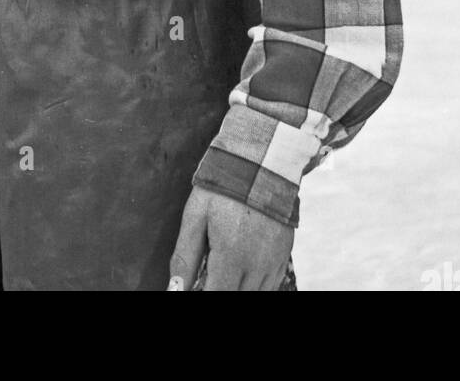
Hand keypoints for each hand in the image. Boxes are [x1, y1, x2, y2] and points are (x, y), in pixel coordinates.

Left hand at [169, 186, 294, 290]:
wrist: (262, 162)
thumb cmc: (222, 188)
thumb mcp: (196, 216)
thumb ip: (185, 256)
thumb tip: (176, 289)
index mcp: (231, 255)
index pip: (216, 296)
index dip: (202, 294)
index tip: (195, 286)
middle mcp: (256, 265)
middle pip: (235, 297)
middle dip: (218, 288)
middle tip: (205, 275)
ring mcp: (273, 262)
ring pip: (254, 294)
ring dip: (236, 287)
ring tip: (222, 269)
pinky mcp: (284, 256)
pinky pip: (270, 285)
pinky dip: (254, 285)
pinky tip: (241, 269)